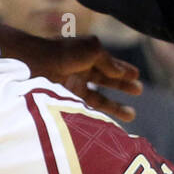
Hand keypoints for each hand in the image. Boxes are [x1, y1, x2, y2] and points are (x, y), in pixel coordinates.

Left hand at [20, 34, 143, 122]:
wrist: (34, 66)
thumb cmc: (63, 53)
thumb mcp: (92, 50)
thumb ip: (108, 62)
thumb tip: (119, 72)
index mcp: (86, 55)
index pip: (109, 63)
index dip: (124, 69)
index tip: (137, 75)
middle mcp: (80, 71)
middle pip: (106, 80)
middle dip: (123, 86)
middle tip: (139, 91)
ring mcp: (73, 87)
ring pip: (99, 100)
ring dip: (116, 107)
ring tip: (132, 115)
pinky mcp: (66, 102)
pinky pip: (87, 111)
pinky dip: (100, 117)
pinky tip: (111, 123)